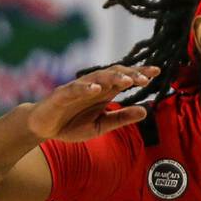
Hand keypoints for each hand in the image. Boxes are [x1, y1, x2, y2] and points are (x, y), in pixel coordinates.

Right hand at [25, 64, 159, 141]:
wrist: (42, 128)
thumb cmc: (72, 124)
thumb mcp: (101, 126)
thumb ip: (121, 118)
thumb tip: (145, 111)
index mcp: (104, 92)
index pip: (125, 79)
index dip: (140, 74)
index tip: (157, 72)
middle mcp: (93, 86)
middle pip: (114, 74)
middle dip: (131, 74)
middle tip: (146, 78)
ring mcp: (77, 89)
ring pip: (96, 78)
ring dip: (112, 78)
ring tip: (127, 80)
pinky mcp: (60, 95)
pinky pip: (74, 89)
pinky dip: (85, 88)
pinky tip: (96, 88)